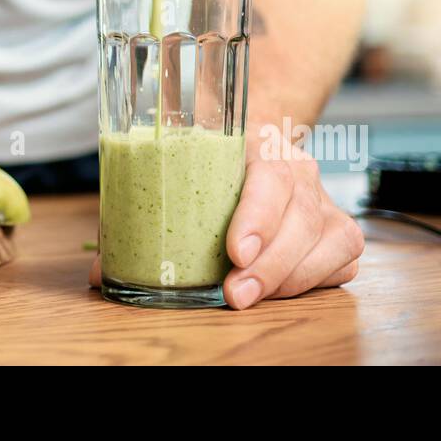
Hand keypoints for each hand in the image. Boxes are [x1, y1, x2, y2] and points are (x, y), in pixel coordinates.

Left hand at [88, 125, 363, 309]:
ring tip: (247, 296)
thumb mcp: (175, 172)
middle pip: (299, 218)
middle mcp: (301, 171)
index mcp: (260, 147)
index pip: (270, 177)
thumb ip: (139, 213)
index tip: (234, 252)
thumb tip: (100, 271)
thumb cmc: (209, 165)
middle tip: (235, 293)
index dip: (256, 216)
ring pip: (325, 244)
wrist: (259, 143)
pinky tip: (277, 290)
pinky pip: (340, 263)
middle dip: (268, 264)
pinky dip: (309, 282)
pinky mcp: (340, 233)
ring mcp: (325, 202)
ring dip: (286, 279)